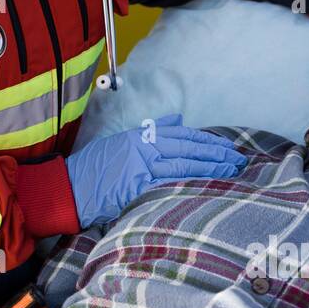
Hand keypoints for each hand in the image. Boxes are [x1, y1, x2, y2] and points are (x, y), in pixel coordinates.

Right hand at [66, 114, 246, 227]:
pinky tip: (209, 185)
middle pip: (188, 148)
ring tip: (232, 170)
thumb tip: (176, 121)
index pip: (182, 136)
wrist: (69, 187)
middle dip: (216, 153)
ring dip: (211, 168)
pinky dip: (191, 183)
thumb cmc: (94, 168)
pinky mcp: (138, 185)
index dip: (207, 141)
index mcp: (141, 135)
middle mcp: (144, 147)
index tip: (227, 146)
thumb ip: (150, 131)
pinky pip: (170, 183)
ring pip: (184, 164)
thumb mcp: (121, 141)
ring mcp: (142, 166)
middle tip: (239, 158)